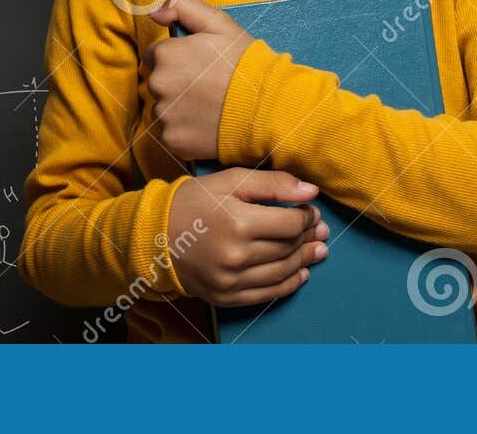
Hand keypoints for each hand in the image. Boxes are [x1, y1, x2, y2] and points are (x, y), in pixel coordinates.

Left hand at [140, 0, 254, 161]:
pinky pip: (170, 133)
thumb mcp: (219, 23)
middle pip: (156, 82)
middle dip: (175, 82)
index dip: (176, 58)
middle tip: (205, 85)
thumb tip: (153, 12)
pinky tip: (206, 123)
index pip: (154, 55)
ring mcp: (165, 115)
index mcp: (166, 54)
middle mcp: (158, 85)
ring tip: (208, 106)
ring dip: (177, 107)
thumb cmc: (245, 63)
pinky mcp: (173, 140)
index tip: (197, 65)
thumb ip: (182, 6)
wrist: (268, 108)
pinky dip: (184, 130)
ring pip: (162, 108)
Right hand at [167, 168, 330, 306]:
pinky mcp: (226, 296)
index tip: (311, 211)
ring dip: (305, 261)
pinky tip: (301, 273)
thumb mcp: (232, 180)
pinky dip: (288, 285)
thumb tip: (311, 191)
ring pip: (282, 273)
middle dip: (309, 238)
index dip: (307, 217)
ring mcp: (230, 280)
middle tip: (321, 231)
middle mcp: (236, 256)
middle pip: (288, 248)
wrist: (155, 235)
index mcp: (238, 222)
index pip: (290, 224)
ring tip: (318, 251)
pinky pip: (267, 295)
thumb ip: (273, 183)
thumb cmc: (195, 202)